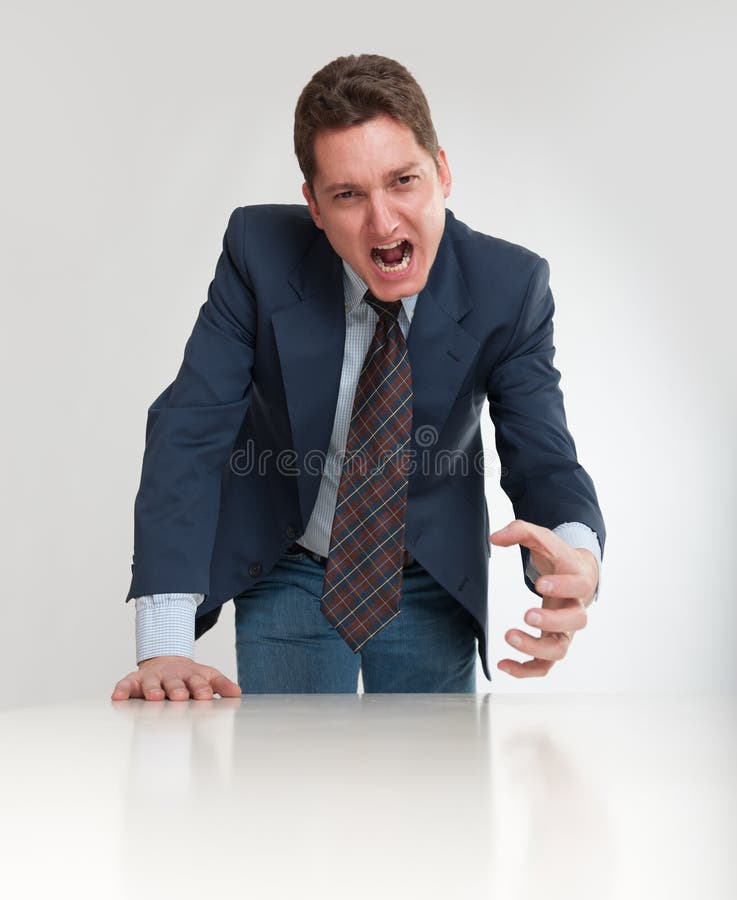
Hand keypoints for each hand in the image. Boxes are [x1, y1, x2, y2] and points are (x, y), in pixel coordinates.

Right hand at [111, 656, 241, 700]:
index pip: (198, 682)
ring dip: (152, 690)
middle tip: (180, 696)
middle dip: (177, 689)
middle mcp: (171, 676)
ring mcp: (153, 677)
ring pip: (152, 683)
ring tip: (153, 697)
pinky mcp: (135, 680)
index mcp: (191, 676)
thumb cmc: (188, 677)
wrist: (166, 661)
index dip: (202, 689)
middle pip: (174, 682)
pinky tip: (118, 696)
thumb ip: (221, 685)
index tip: (206, 696)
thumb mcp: (208, 676)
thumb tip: (237, 693)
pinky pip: (126, 685)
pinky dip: (122, 689)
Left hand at [489, 519, 598, 678]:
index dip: (562, 586)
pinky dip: (526, 669)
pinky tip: (503, 664)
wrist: (577, 574)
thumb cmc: (558, 557)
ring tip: (509, 636)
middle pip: (576, 621)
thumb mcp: (542, 538)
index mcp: (577, 579)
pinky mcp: (553, 642)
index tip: (540, 584)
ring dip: (536, 648)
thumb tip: (495, 538)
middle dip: (552, 621)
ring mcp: (565, 629)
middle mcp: (576, 607)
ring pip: (560, 649)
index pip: (578, 585)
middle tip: (527, 615)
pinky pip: (545, 665)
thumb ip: (520, 531)